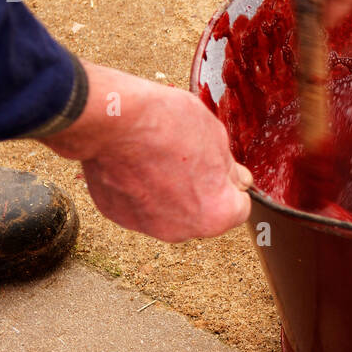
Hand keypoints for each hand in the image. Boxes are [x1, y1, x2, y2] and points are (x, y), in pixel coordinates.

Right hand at [40, 62, 251, 241]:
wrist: (113, 120)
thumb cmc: (166, 125)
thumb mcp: (216, 137)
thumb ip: (229, 168)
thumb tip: (236, 180)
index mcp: (216, 215)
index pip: (238, 208)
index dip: (230, 184)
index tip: (219, 168)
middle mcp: (182, 231)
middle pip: (201, 212)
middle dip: (199, 190)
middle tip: (185, 158)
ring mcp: (147, 226)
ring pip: (169, 210)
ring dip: (168, 191)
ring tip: (157, 157)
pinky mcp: (118, 216)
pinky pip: (138, 205)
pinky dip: (138, 189)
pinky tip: (134, 163)